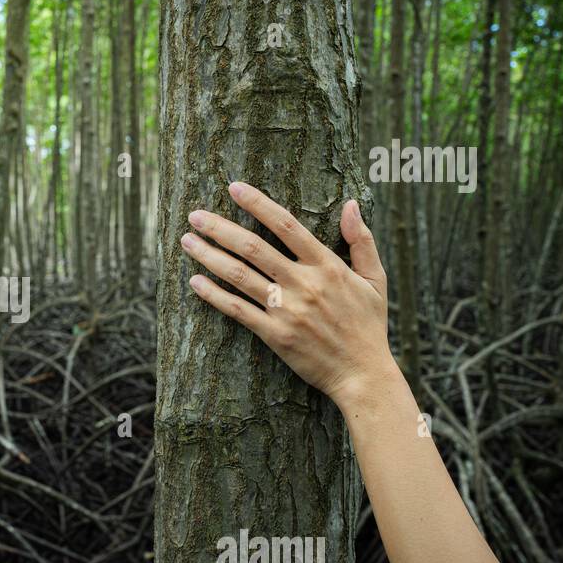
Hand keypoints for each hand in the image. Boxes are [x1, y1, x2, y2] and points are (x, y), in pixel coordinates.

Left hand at [179, 180, 400, 410]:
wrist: (362, 374)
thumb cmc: (368, 325)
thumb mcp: (375, 280)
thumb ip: (362, 240)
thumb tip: (351, 205)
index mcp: (327, 265)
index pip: (286, 225)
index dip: (258, 204)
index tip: (233, 188)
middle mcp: (304, 284)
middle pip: (253, 247)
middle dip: (220, 228)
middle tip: (194, 215)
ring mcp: (287, 310)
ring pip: (239, 276)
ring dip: (209, 256)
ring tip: (187, 241)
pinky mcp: (275, 335)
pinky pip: (237, 311)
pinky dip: (213, 295)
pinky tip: (195, 282)